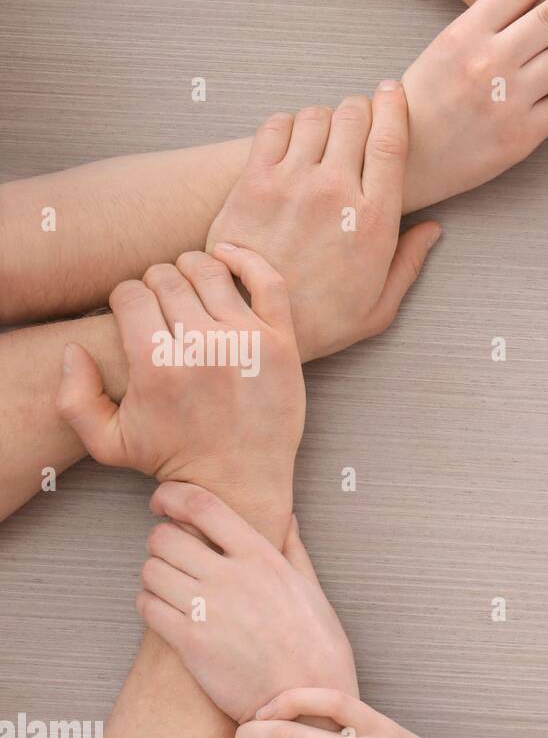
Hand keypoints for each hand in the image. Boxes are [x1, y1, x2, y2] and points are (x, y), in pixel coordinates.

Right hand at [58, 245, 303, 511]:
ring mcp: (246, 341)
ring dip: (192, 269)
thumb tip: (75, 349)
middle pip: (166, 278)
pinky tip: (228, 255)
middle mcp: (202, 348)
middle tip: (163, 305)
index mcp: (156, 365)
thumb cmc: (175, 460)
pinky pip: (267, 279)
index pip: (130, 294)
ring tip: (191, 287)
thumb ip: (75, 398)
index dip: (126, 299)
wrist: (241, 482)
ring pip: (209, 271)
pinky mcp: (282, 342)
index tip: (135, 314)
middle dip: (155, 284)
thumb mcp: (108, 442)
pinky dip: (246, 258)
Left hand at [137, 483, 355, 721]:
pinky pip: (146, 607)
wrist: (305, 700)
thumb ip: (293, 550)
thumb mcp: (312, 590)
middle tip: (171, 555)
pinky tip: (166, 613)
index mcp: (262, 557)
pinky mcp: (190, 642)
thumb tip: (288, 519)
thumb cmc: (316, 647)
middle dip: (161, 542)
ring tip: (170, 587)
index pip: (202, 505)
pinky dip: (149, 605)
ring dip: (153, 575)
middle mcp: (232, 577)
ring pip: (150, 571)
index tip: (163, 503)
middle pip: (164, 537)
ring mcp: (208, 609)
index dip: (172, 496)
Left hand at [207, 86, 439, 360]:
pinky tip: (292, 144)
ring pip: (314, 116)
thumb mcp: (379, 308)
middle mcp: (335, 192)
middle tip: (358, 123)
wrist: (252, 327)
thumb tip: (432, 230)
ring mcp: (291, 183)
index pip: (390, 141)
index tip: (392, 92)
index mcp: (374, 220)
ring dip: (324, 119)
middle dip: (360, 111)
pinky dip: (287, 125)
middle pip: (353, 117)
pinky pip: (274, 127)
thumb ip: (409, 264)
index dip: (394, 107)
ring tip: (324, 138)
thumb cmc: (320, 322)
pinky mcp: (254, 182)